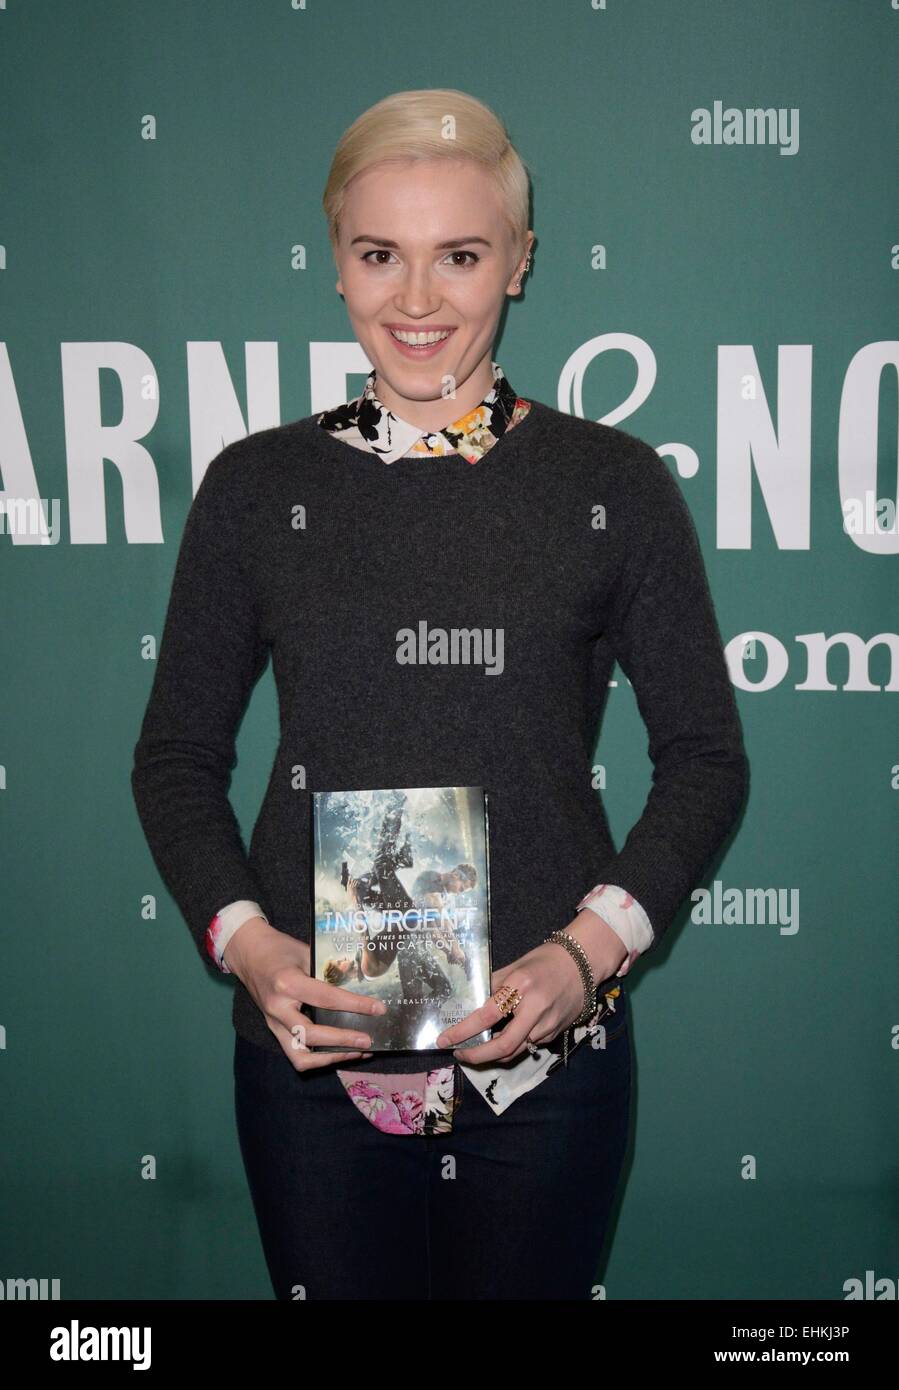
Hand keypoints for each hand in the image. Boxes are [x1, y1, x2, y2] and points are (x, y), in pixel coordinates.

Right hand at [222, 916, 386, 1071]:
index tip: (378, 1009)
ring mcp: (273, 1023)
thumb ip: (328, 971)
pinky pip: (296, 1052)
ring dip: (330, 1058)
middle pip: (311, 1036)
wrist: (248, 953)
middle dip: (342, 1041)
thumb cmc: (279, 949)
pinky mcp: (274, 1030)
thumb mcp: (305, 952)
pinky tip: (340, 1050)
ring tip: (356, 1052)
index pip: (326, 999)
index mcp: (287, 984)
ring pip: (300, 1056)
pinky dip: (320, 1056)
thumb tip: (358, 985)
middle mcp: (278, 1009)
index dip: (355, 1005)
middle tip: (368, 1041)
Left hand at [433, 908, 626, 1063]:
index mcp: (521, 986)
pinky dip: (511, 1046)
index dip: (462, 1031)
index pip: (486, 1015)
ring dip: (492, 1054)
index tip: (444, 1039)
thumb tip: (468, 1005)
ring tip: (475, 1048)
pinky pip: (529, 1045)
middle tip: (460, 1054)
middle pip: (503, 1046)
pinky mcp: (556, 1033)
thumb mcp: (514, 967)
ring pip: (515, 1050)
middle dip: (477, 1056)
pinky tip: (500, 1040)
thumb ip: (492, 986)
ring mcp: (548, 1024)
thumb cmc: (544, 961)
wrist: (583, 963)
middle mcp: (536, 1009)